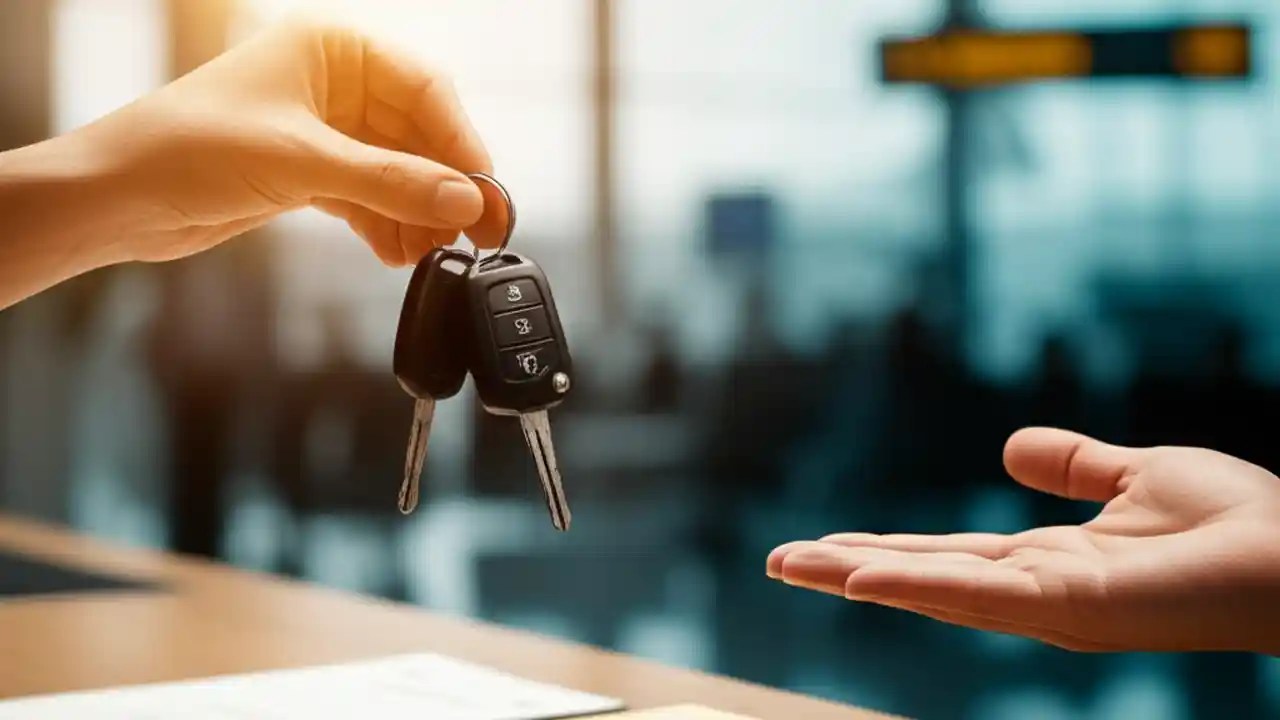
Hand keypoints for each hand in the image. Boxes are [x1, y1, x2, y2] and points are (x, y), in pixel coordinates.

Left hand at [65, 16, 501, 265]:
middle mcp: (333, 81)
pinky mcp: (309, 171)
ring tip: (435, 253)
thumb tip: (467, 201)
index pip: (425, 87)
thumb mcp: (303, 163)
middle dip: (445, 186)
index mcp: (333, 47)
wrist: (117, 198)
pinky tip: (401, 254)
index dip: (461, 142)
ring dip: (419, 213)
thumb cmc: (189, 148)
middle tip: (481, 233)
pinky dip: (388, 225)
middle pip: (418, 132)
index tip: (485, 192)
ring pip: (397, 170)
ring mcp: (323, 128)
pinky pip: (370, 196)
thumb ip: (392, 183)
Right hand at [767, 428, 1279, 653]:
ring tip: (790, 566)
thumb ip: (1073, 465)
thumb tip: (1008, 447)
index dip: (881, 550)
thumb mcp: (1136, 473)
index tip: (824, 546)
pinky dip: (911, 588)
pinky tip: (856, 579)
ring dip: (855, 578)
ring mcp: (1046, 605)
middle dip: (846, 570)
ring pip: (929, 590)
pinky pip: (975, 594)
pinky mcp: (1068, 608)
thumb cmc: (1237, 521)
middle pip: (920, 578)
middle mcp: (1033, 591)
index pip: (944, 556)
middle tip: (777, 562)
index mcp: (1045, 561)